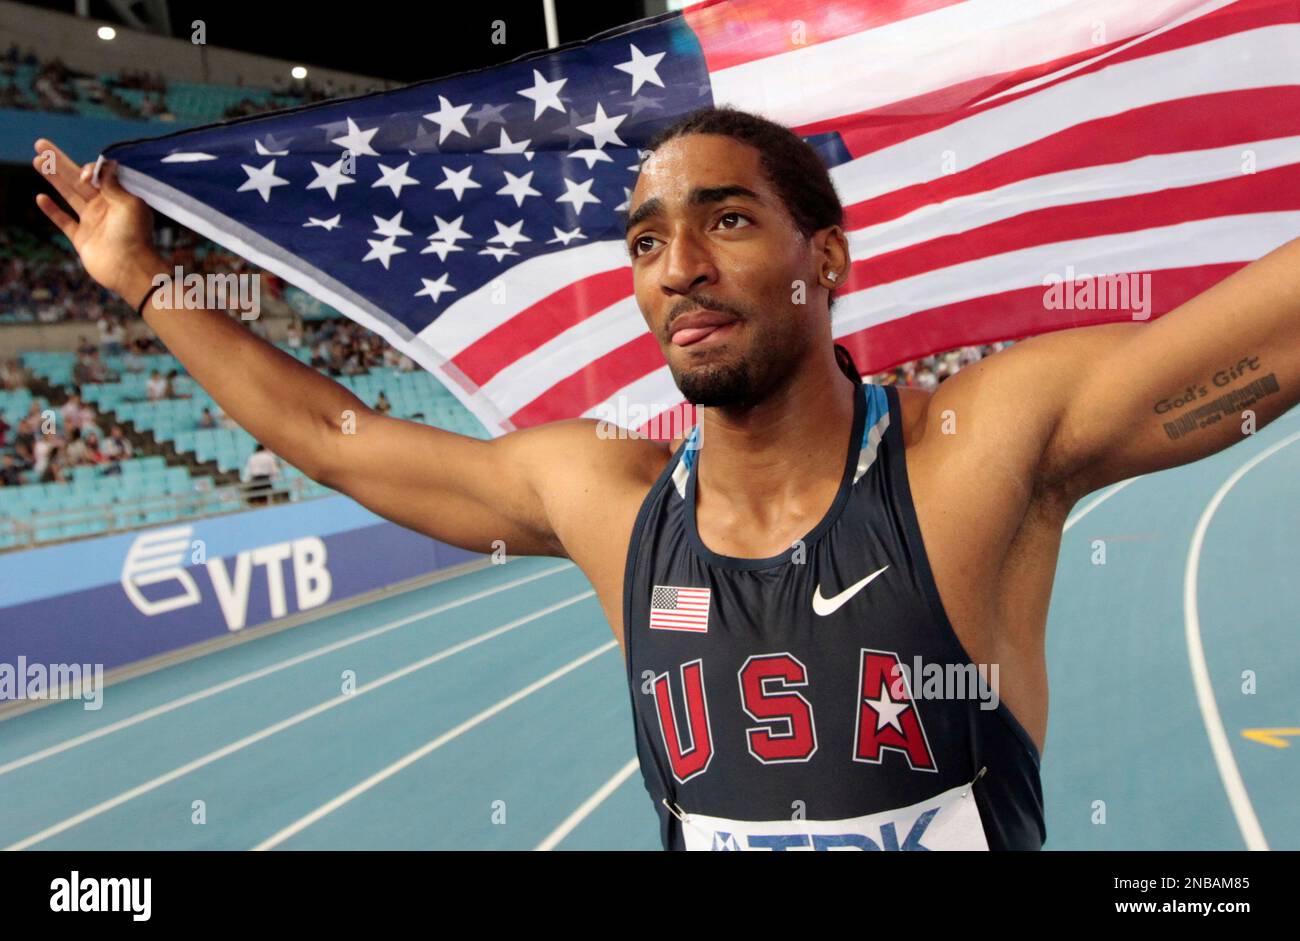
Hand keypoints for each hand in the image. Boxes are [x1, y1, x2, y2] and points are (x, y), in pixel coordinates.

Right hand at [31, 139, 165, 302]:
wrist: (129, 269)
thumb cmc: (134, 236)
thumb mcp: (129, 204)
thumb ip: (113, 185)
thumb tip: (106, 166)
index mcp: (118, 198)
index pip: (98, 174)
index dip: (89, 169)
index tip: (86, 176)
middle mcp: (104, 208)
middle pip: (77, 179)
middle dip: (59, 162)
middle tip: (41, 144)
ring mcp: (92, 223)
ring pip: (67, 195)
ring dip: (52, 178)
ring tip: (36, 161)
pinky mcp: (81, 239)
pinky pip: (63, 221)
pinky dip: (51, 210)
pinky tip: (41, 197)